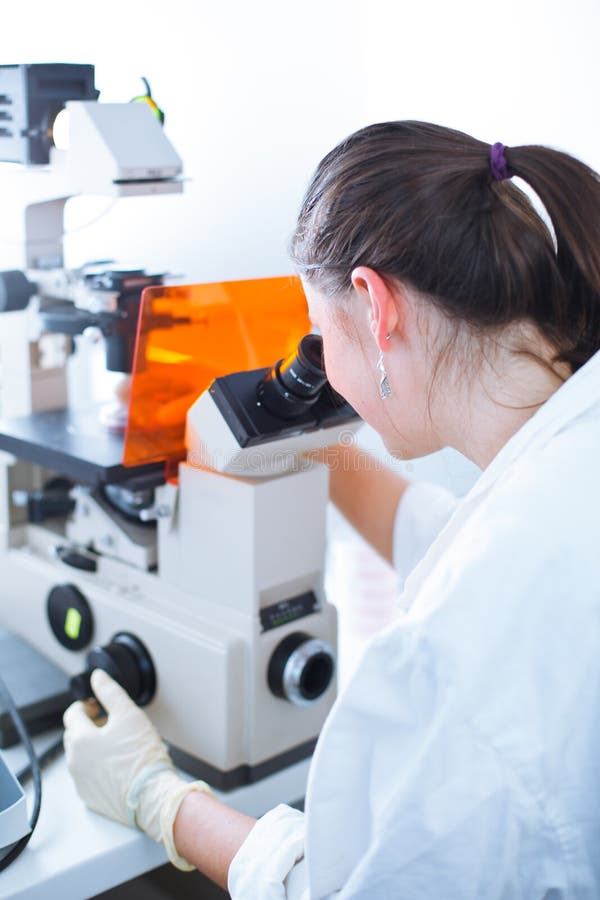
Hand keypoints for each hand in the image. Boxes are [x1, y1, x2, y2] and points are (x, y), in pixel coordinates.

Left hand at [63, 669, 211, 867]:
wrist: (152, 796)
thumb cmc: (142, 758)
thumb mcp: (129, 714)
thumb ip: (110, 692)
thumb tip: (98, 678)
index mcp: (80, 740)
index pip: (72, 713)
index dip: (86, 705)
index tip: (98, 705)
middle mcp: (74, 762)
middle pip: (75, 735)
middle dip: (90, 726)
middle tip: (112, 724)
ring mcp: (81, 782)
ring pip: (82, 756)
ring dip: (94, 747)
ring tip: (119, 745)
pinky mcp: (91, 798)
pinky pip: (89, 776)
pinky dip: (99, 768)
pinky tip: (119, 765)